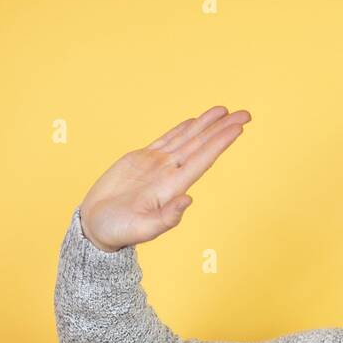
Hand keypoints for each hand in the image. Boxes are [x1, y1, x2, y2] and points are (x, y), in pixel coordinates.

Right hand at [79, 105, 251, 251]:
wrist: (97, 228)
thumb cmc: (118, 232)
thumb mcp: (141, 229)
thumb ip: (166, 218)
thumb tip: (188, 200)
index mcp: (172, 187)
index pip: (203, 160)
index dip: (221, 143)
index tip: (239, 128)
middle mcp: (169, 174)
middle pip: (201, 146)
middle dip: (222, 129)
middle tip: (245, 113)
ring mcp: (157, 166)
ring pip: (187, 139)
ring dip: (206, 125)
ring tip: (224, 110)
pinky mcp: (141, 160)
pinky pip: (166, 140)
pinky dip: (181, 130)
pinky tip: (194, 121)